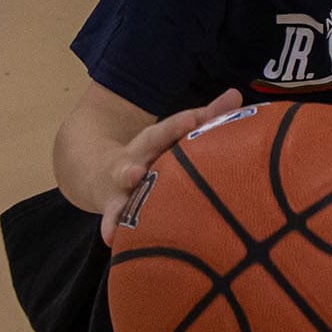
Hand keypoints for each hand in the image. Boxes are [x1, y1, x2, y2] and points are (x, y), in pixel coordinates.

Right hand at [99, 88, 242, 244]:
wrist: (95, 171)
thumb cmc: (152, 153)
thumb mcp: (172, 133)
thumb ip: (205, 116)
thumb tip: (236, 94)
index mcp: (153, 141)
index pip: (167, 131)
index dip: (180, 126)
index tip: (192, 119)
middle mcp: (134, 161)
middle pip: (137, 161)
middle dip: (141, 162)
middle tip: (139, 170)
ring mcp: (120, 187)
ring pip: (120, 193)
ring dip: (121, 203)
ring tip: (120, 210)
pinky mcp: (114, 210)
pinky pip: (114, 219)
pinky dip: (113, 227)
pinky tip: (113, 237)